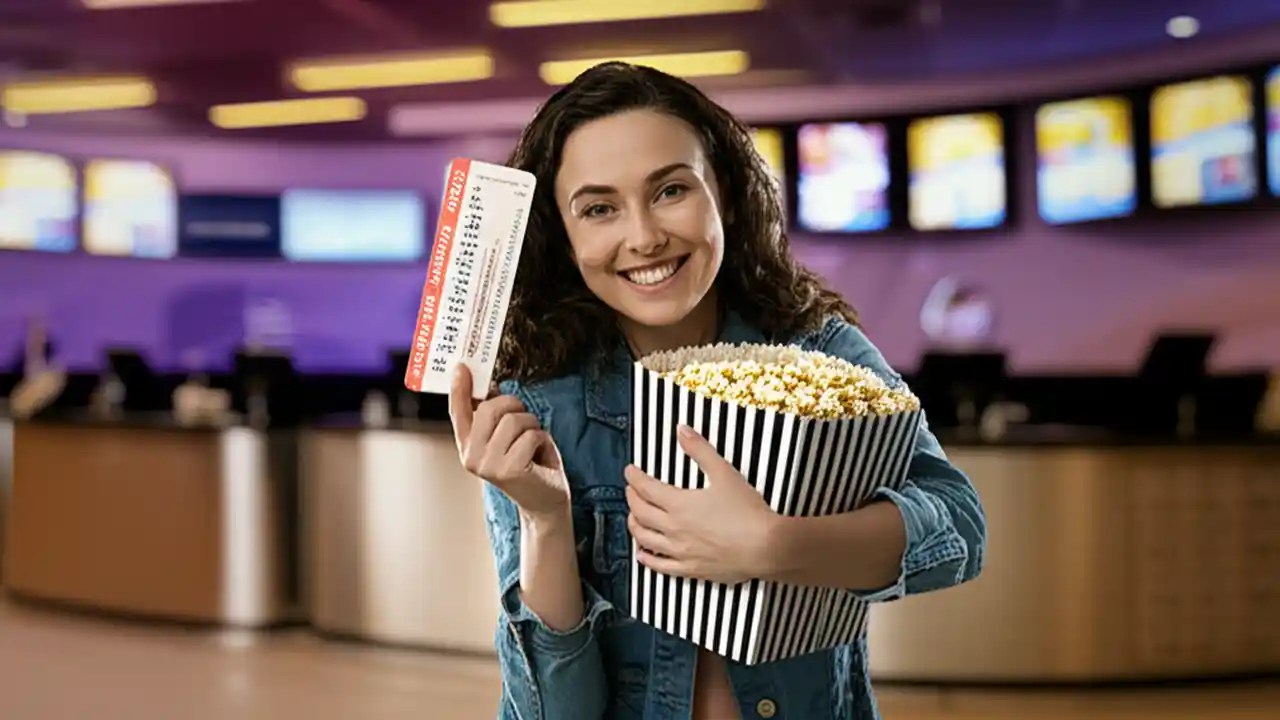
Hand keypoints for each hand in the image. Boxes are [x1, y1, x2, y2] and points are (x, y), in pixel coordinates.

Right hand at [449, 364, 569, 520]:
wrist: (544, 501)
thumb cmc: (528, 463)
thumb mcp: (507, 436)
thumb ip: (494, 415)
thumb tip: (488, 386)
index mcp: (467, 446)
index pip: (458, 412)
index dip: (459, 388)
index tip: (462, 367)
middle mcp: (471, 457)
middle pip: (491, 409)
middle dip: (514, 406)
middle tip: (524, 420)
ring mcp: (488, 465)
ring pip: (514, 420)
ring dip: (532, 426)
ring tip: (532, 443)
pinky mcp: (509, 470)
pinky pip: (531, 435)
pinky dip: (542, 440)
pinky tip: (539, 456)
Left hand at [624, 425, 779, 584]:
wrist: (765, 547)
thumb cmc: (747, 511)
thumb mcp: (724, 473)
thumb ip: (700, 450)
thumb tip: (681, 430)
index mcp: (679, 504)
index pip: (646, 488)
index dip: (634, 478)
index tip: (630, 471)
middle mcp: (674, 529)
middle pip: (641, 512)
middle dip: (632, 498)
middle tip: (631, 490)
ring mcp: (680, 551)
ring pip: (645, 539)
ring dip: (634, 525)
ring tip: (633, 516)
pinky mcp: (691, 569)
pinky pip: (660, 566)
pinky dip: (647, 559)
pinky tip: (642, 554)